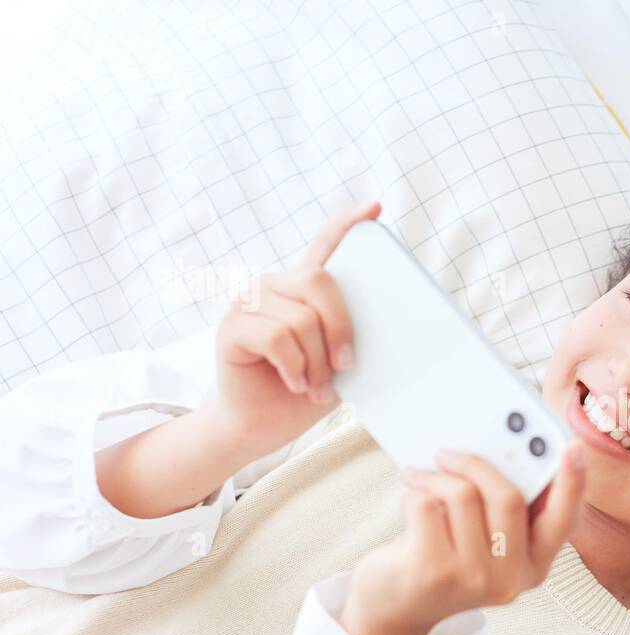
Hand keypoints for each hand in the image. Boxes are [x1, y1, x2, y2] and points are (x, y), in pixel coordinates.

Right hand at [212, 200, 380, 459]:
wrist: (265, 425)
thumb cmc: (306, 390)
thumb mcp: (341, 362)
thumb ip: (354, 337)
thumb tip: (394, 328)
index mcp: (304, 288)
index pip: (325, 244)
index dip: (347, 224)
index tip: (374, 209)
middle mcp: (274, 285)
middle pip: (319, 281)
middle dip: (341, 327)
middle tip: (347, 366)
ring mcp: (249, 302)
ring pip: (300, 319)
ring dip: (317, 362)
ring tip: (317, 388)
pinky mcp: (230, 327)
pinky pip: (276, 337)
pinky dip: (294, 367)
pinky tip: (295, 384)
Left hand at [340, 443, 588, 634]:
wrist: (394, 610)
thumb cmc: (441, 561)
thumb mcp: (484, 543)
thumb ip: (502, 509)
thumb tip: (501, 452)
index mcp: (534, 566)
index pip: (563, 521)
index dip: (572, 483)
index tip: (574, 448)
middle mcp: (511, 578)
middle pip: (509, 497)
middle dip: (477, 464)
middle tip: (448, 453)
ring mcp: (474, 580)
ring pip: (463, 495)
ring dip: (434, 477)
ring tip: (419, 477)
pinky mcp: (433, 574)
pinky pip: (426, 505)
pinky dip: (413, 494)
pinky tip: (408, 505)